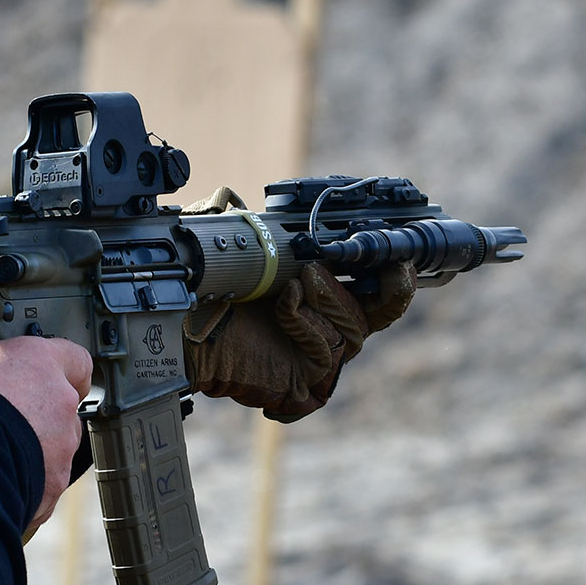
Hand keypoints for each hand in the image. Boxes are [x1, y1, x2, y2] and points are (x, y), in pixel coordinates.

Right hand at [0, 336, 91, 531]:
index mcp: (40, 363)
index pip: (75, 359)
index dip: (65, 370)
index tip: (55, 378)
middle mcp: (61, 401)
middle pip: (64, 407)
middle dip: (42, 415)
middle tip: (8, 421)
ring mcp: (63, 445)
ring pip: (58, 446)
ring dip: (37, 449)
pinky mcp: (55, 481)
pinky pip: (46, 480)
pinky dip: (28, 481)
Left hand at [178, 185, 416, 421]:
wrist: (184, 332)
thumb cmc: (208, 297)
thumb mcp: (229, 249)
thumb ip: (235, 220)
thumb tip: (229, 196)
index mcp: (327, 301)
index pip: (381, 293)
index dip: (398, 276)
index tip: (401, 257)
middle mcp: (330, 333)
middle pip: (381, 312)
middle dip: (374, 284)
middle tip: (353, 262)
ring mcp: (321, 364)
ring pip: (353, 331)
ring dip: (327, 298)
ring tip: (299, 279)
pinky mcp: (308, 389)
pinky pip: (325, 353)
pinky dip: (305, 323)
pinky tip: (284, 305)